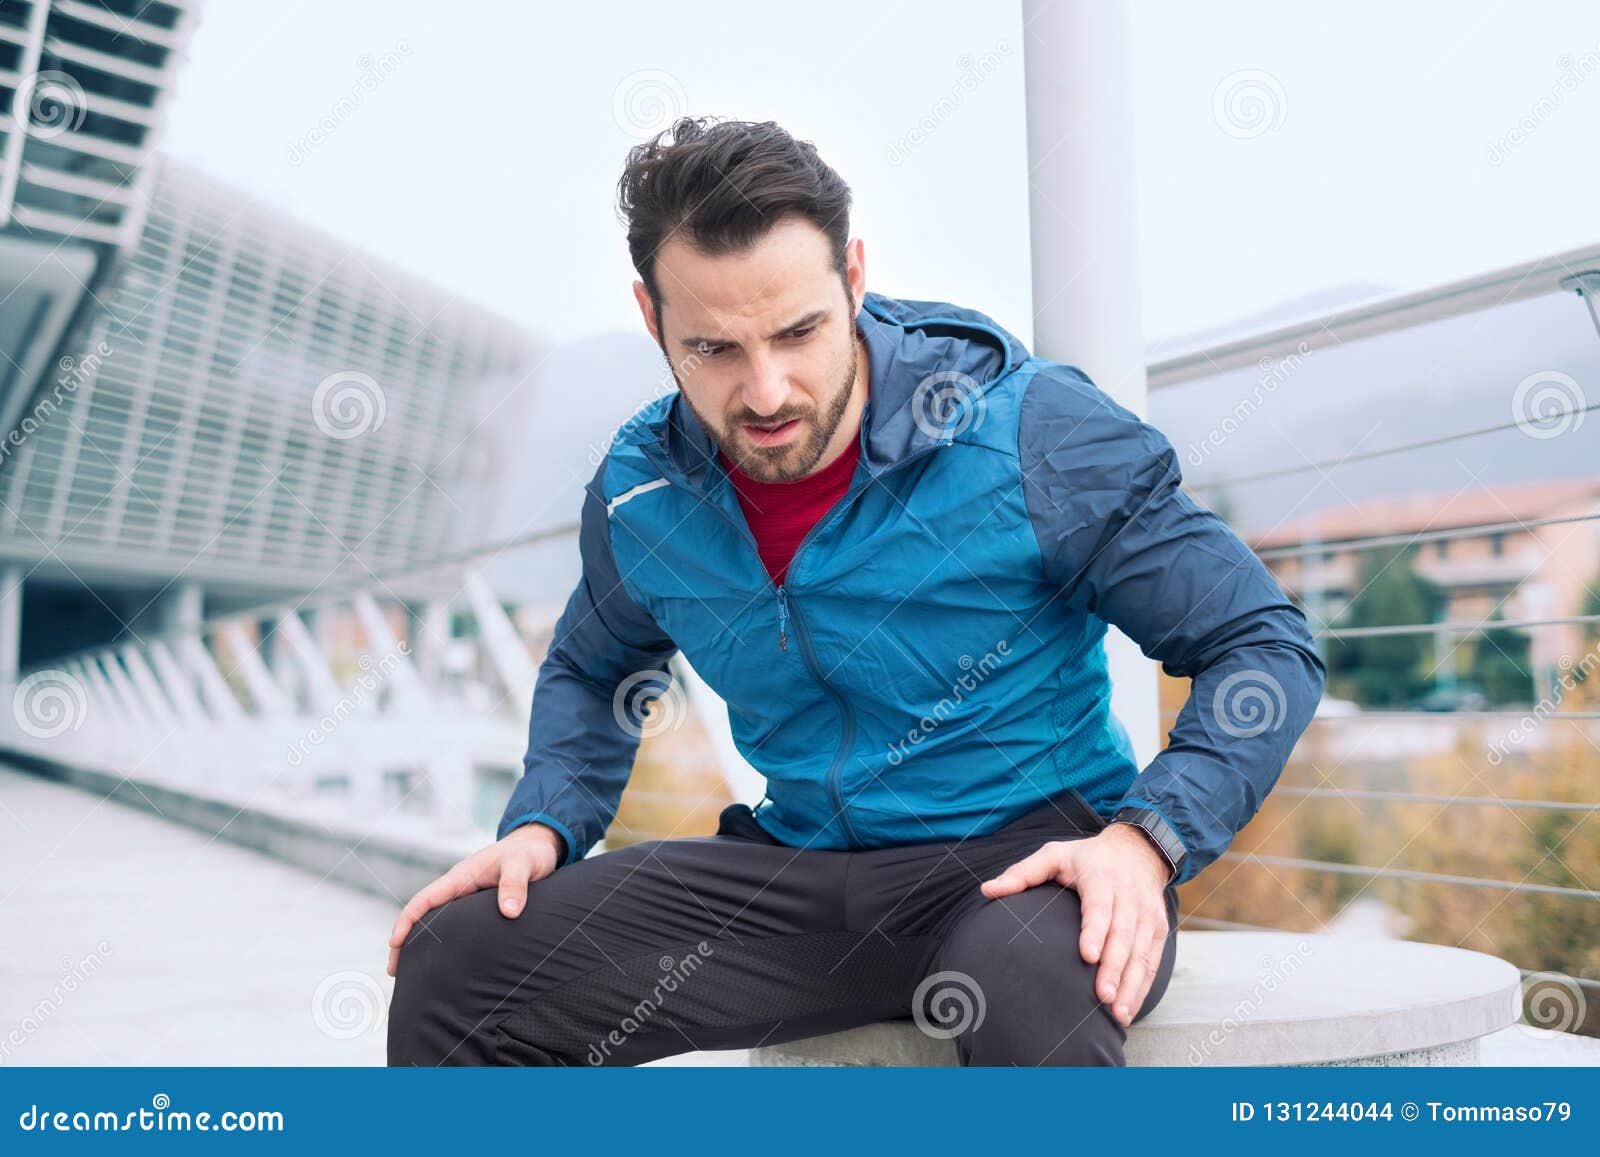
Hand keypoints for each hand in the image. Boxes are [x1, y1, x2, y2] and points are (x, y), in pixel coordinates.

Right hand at [386, 822, 562, 976]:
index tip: (394, 945)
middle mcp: (459, 888)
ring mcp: (468, 898)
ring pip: (438, 923)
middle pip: (424, 916)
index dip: (406, 921)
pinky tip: (449, 962)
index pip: (424, 900)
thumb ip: (515, 884)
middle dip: (406, 941)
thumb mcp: (523, 864)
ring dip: (424, 944)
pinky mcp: (480, 908)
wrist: (539, 846)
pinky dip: (445, 942)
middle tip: (395, 972)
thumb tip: (509, 912)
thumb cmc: (530, 852)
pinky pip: (455, 927)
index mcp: (461, 877)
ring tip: (416, 975)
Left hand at [980, 824, 1171, 1026]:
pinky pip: (1152, 960)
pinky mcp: (1158, 929)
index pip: (1099, 906)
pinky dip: (1143, 986)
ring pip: (1141, 952)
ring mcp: (1147, 914)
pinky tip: (1129, 1009)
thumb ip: (1022, 873)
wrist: (1137, 850)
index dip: (1095, 930)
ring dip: (1131, 983)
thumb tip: (987, 890)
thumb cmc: (1086, 858)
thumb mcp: (1054, 855)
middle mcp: (1129, 896)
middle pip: (1123, 934)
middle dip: (1114, 966)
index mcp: (1101, 877)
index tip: (1087, 955)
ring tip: (1118, 1012)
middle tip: (1103, 996)